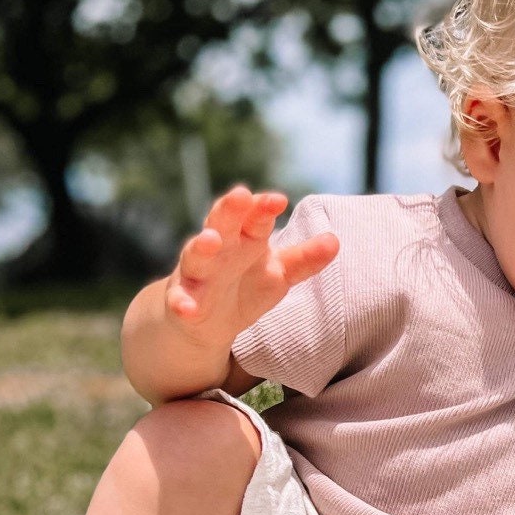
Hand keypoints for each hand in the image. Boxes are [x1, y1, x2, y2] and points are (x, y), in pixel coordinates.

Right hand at [163, 185, 339, 345]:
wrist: (204, 319)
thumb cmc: (245, 287)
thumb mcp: (277, 274)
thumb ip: (304, 260)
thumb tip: (335, 241)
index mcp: (245, 238)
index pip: (255, 218)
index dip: (263, 208)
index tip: (278, 200)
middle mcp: (219, 249)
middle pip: (222, 223)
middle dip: (230, 210)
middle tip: (241, 195)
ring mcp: (198, 273)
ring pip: (197, 255)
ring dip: (202, 247)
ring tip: (210, 241)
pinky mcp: (182, 299)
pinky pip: (179, 299)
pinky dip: (182, 303)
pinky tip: (187, 309)